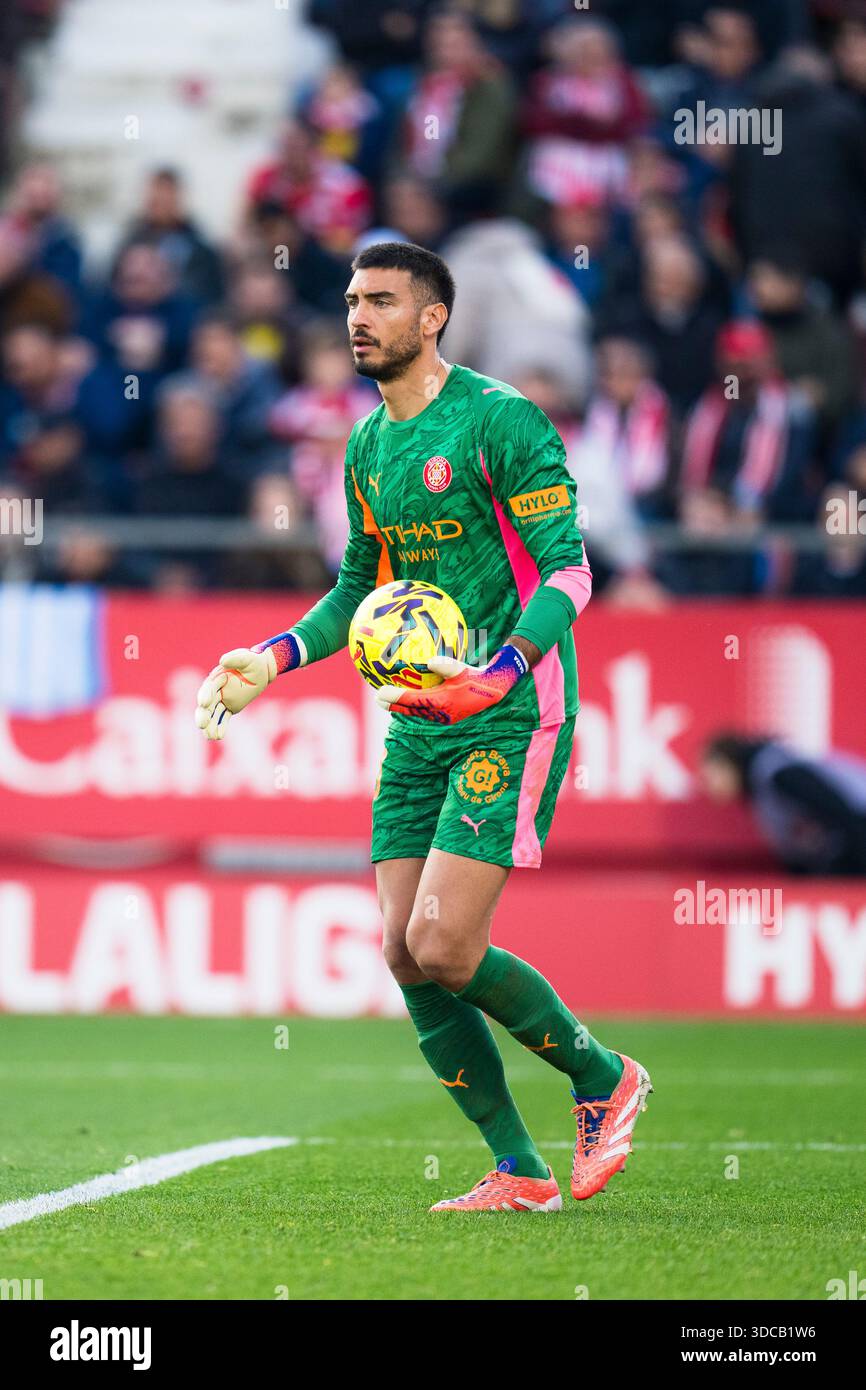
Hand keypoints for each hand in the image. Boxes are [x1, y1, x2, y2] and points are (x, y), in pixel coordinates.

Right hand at [194, 646, 276, 740]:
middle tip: (201, 724)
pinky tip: (218, 736)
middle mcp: (216, 690)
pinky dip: (220, 727)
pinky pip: (223, 718)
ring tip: (209, 736)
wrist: (261, 671)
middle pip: (207, 704)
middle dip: (203, 714)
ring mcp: (222, 700)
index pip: (209, 687)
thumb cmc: (253, 662)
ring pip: (213, 714)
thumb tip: (223, 661)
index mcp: (218, 677)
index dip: (206, 694)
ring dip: (210, 725)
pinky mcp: (230, 707)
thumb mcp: (247, 658)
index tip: (204, 702)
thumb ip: (235, 658)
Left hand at [375, 646, 527, 725]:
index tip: (380, 693)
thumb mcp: (463, 669)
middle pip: (411, 710)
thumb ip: (446, 665)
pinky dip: (414, 705)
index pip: (414, 701)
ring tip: (388, 700)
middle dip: (394, 705)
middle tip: (378, 698)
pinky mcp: (448, 714)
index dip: (396, 698)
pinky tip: (409, 697)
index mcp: (443, 702)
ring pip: (418, 712)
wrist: (495, 691)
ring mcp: (444, 716)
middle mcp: (441, 713)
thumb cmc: (478, 677)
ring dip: (403, 706)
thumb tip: (430, 661)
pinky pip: (426, 710)